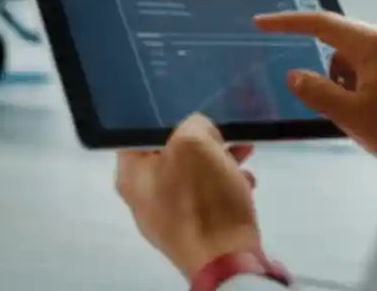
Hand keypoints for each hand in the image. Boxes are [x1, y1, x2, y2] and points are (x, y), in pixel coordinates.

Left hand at [116, 115, 261, 277]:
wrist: (227, 261)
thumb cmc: (202, 198)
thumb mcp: (195, 144)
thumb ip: (194, 126)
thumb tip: (203, 134)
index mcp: (131, 175)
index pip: (141, 133)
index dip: (169, 119)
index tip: (194, 116)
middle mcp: (143, 197)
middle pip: (170, 154)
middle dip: (202, 142)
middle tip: (223, 135)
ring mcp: (168, 217)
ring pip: (193, 175)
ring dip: (219, 162)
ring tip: (245, 154)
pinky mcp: (193, 231)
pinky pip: (206, 198)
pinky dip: (224, 186)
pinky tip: (245, 183)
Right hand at [256, 12, 376, 162]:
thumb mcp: (352, 115)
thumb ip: (318, 93)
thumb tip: (295, 75)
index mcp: (371, 43)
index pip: (320, 22)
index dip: (287, 22)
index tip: (261, 23)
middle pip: (336, 46)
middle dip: (327, 75)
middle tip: (338, 108)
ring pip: (351, 62)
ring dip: (344, 85)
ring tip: (363, 118)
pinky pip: (367, 71)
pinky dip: (359, 89)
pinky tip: (374, 115)